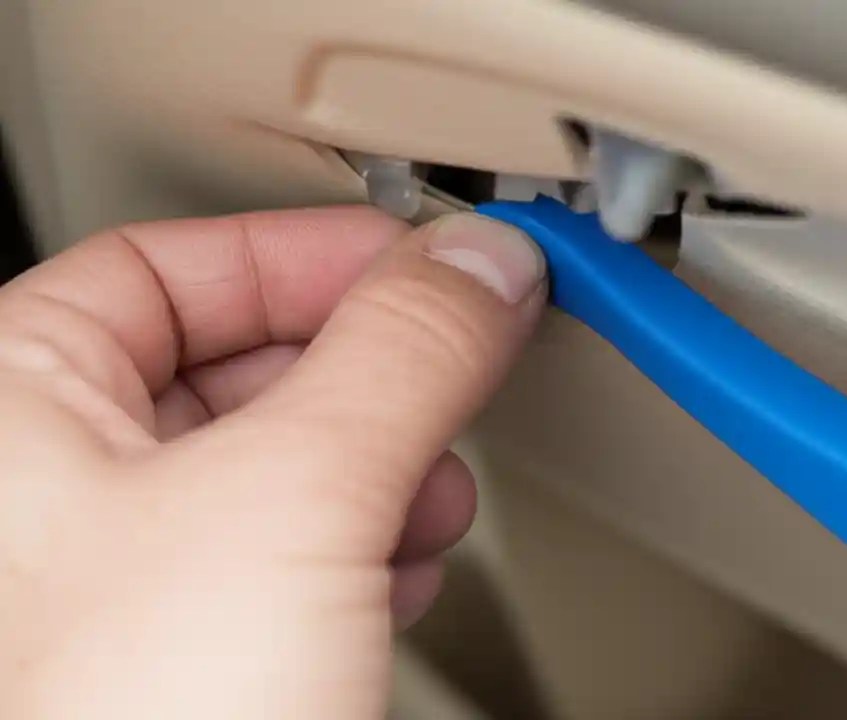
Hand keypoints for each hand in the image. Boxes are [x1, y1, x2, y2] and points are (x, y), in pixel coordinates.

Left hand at [0, 207, 545, 718]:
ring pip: (274, 458)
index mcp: (8, 413)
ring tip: (434, 482)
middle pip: (232, 360)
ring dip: (379, 456)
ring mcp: (118, 579)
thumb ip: (400, 355)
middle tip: (456, 357)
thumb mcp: (293, 499)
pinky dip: (364, 536)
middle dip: (364, 365)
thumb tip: (481, 266)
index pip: (168, 264)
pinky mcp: (190, 651)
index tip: (424, 258)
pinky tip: (405, 561)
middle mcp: (48, 494)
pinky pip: (288, 548)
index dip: (309, 251)